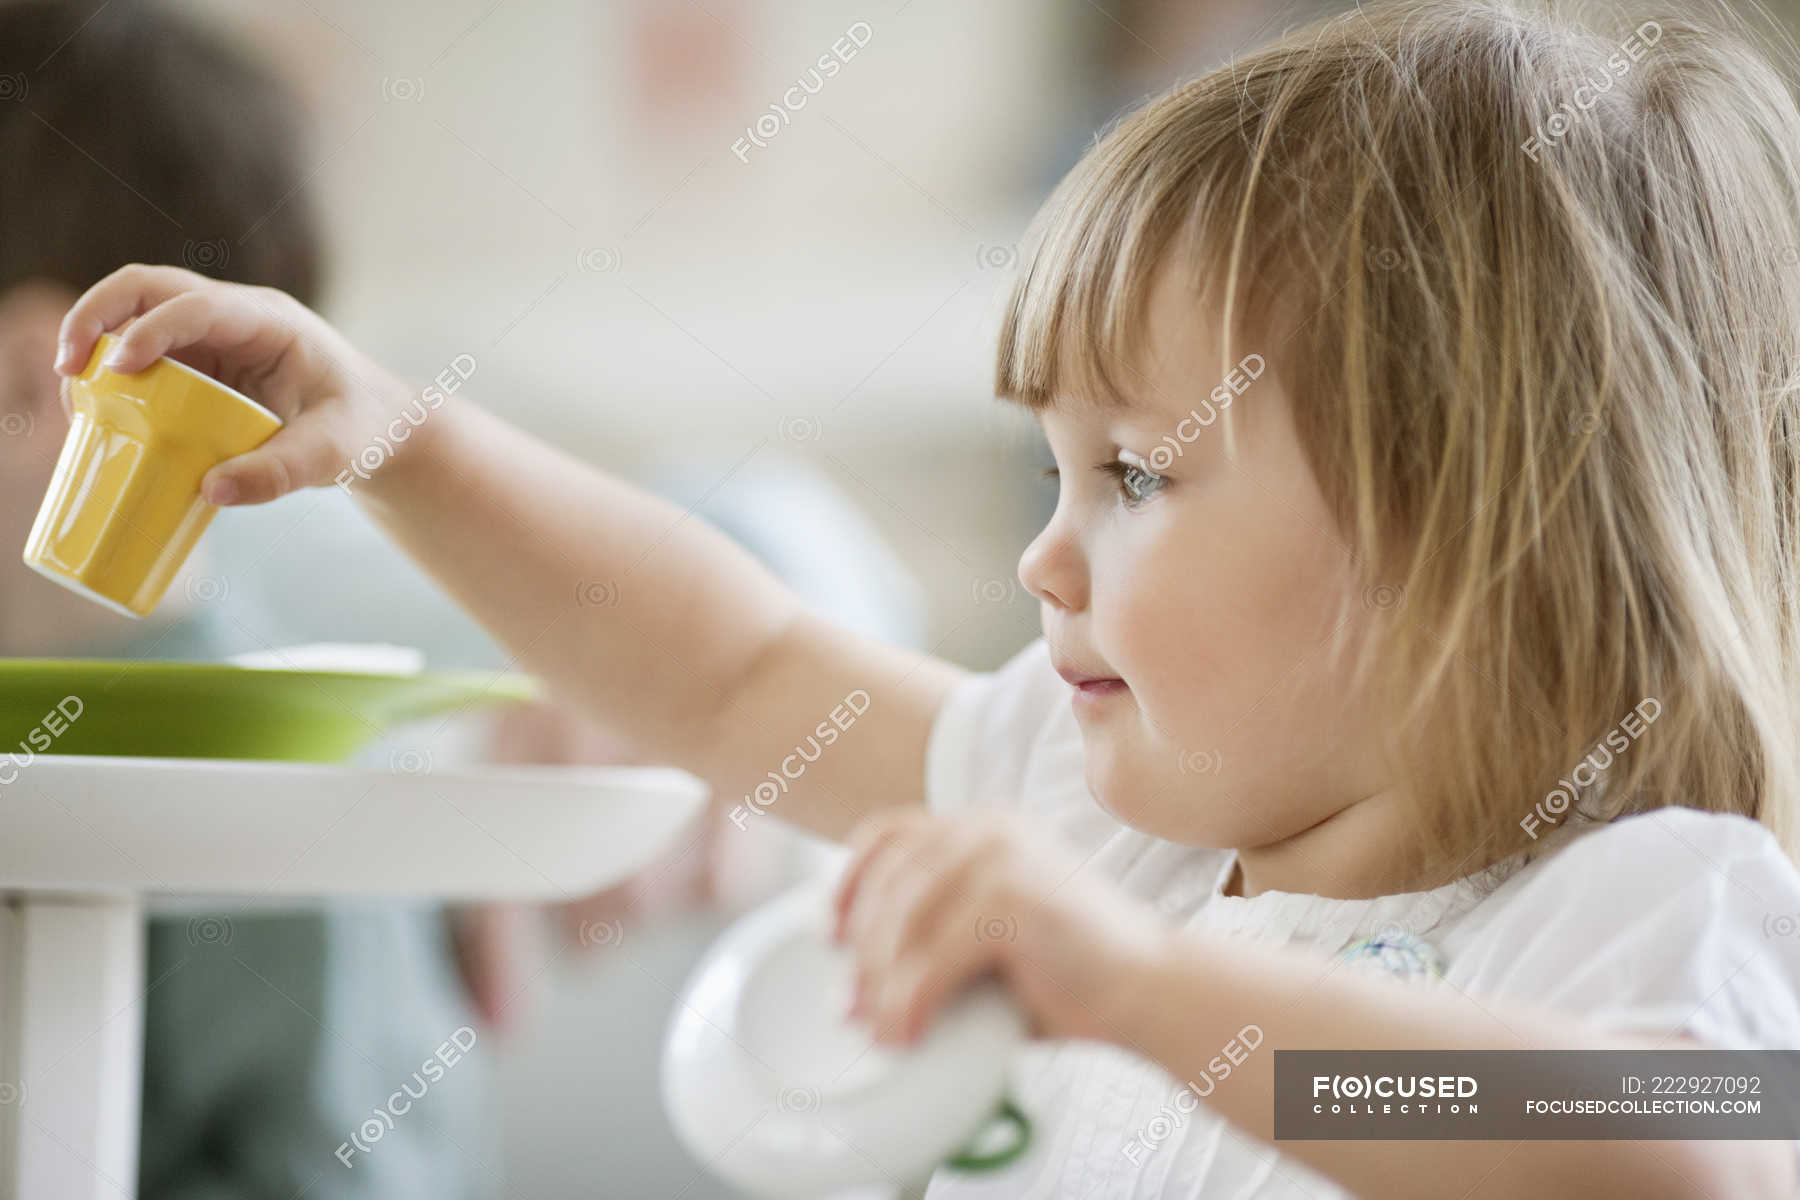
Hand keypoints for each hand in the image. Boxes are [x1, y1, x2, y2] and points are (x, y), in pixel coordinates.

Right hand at [54, 264, 416, 505]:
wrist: (383, 425)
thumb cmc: (366, 430)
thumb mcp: (335, 454)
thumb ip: (281, 472)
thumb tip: (211, 490)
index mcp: (270, 322)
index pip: (198, 306)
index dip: (152, 329)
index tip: (118, 366)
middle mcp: (236, 316)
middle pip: (150, 287)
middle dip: (98, 314)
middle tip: (66, 367)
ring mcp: (216, 335)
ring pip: (137, 312)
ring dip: (94, 339)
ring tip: (71, 392)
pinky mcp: (203, 362)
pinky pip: (146, 352)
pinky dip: (112, 371)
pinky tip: (94, 408)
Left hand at [832, 807, 1170, 1046]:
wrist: (1151, 989)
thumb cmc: (1069, 976)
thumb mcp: (987, 940)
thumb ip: (931, 940)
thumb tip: (853, 994)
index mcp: (983, 825)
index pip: (889, 834)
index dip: (849, 884)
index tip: (831, 937)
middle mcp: (989, 827)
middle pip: (890, 884)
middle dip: (864, 956)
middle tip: (854, 1011)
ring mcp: (1003, 856)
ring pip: (904, 920)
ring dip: (882, 984)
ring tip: (882, 1030)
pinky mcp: (1015, 897)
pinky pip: (935, 955)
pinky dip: (911, 1000)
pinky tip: (908, 1032)